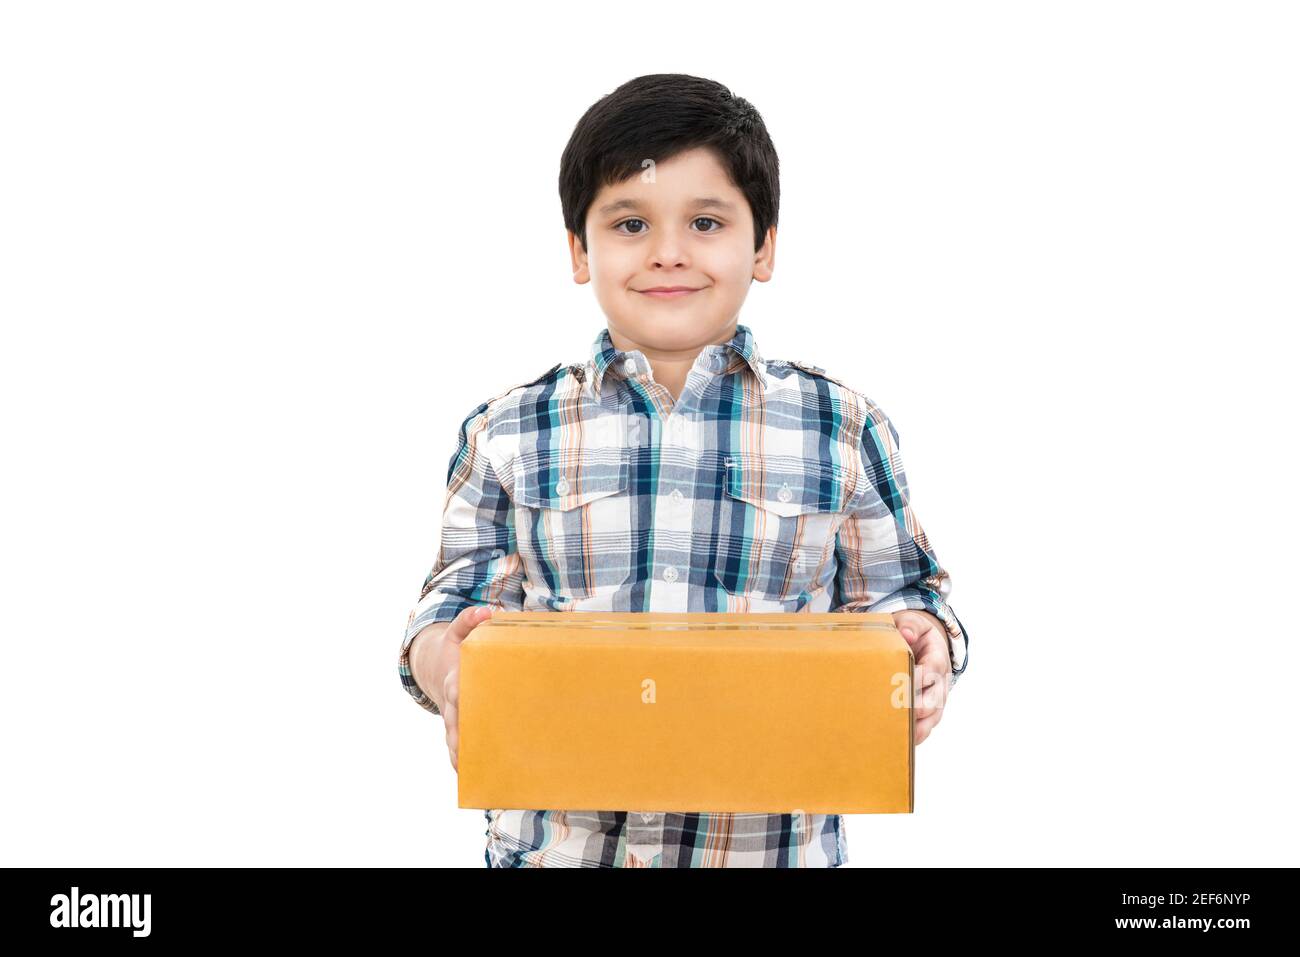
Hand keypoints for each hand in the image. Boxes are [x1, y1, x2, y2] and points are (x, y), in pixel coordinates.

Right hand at [410, 604, 496, 771]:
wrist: (436, 668)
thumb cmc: (455, 650)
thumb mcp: (458, 632)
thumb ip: (470, 620)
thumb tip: (488, 611)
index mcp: (454, 678)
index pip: (455, 688)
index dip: (459, 692)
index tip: (462, 694)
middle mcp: (451, 704)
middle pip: (454, 720)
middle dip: (462, 732)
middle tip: (473, 748)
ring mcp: (452, 720)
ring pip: (454, 740)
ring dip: (462, 755)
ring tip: (474, 772)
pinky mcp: (457, 730)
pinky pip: (458, 750)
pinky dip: (462, 764)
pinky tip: (474, 780)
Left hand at [891, 609, 951, 745]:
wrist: (926, 645)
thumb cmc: (915, 634)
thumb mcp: (913, 623)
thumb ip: (909, 626)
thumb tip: (906, 634)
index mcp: (937, 659)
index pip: (931, 671)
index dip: (918, 678)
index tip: (900, 684)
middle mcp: (940, 682)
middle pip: (935, 699)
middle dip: (918, 707)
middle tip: (897, 712)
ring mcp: (937, 699)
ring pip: (932, 717)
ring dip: (917, 727)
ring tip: (900, 737)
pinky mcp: (929, 711)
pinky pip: (926, 727)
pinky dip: (915, 736)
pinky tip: (899, 744)